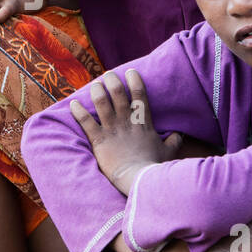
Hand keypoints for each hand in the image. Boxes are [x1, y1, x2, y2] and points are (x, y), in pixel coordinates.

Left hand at [69, 68, 181, 194]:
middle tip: (108, 75)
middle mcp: (126, 121)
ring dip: (96, 91)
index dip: (135, 81)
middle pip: (118, 93)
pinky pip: (85, 121)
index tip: (130, 72)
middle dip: (112, 81)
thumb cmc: (153, 167)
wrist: (138, 179)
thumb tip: (179, 134)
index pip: (139, 95)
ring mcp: (111, 129)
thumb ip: (174, 141)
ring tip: (94, 85)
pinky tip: (73, 103)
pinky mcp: (98, 139)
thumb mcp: (168, 152)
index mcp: (143, 123)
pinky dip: (77, 111)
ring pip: (101, 102)